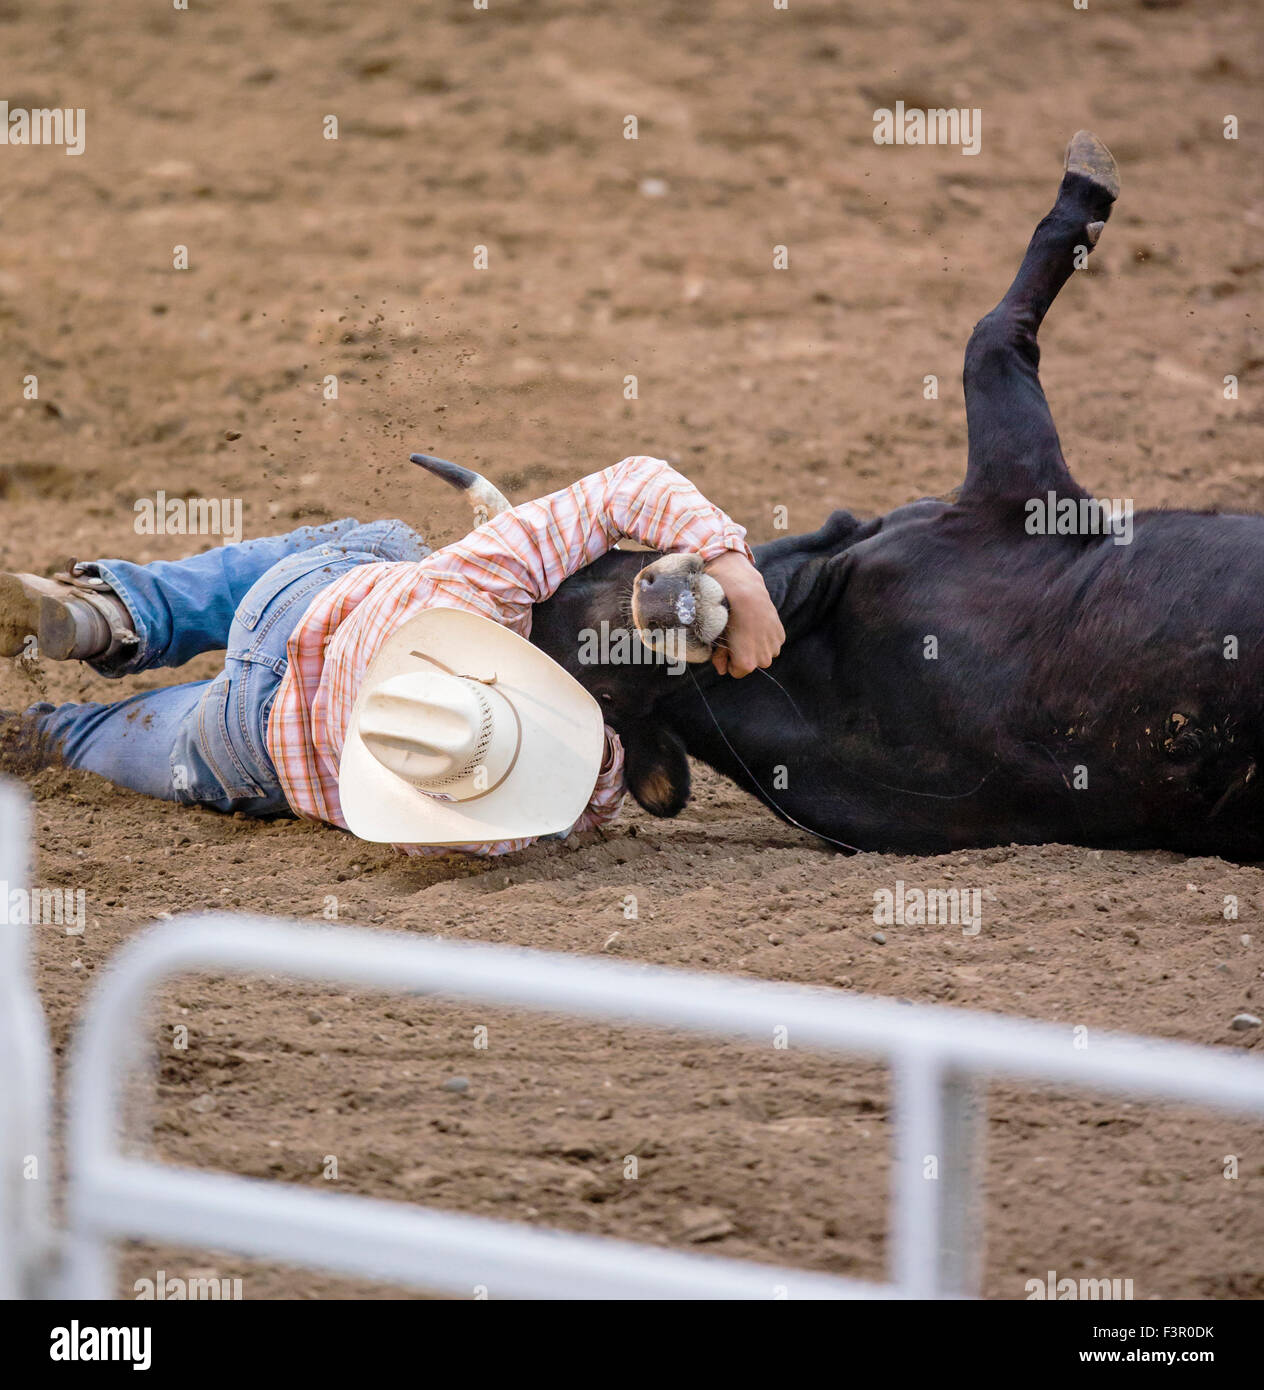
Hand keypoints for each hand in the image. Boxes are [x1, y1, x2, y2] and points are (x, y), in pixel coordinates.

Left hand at [704, 551, 784, 676]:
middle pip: (751, 663)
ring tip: (748, 627)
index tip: (727, 644)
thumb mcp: (718, 638)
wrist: (746, 593)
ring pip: (763, 653)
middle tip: (737, 634)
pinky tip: (758, 623)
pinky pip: (771, 642)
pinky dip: (765, 636)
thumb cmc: (727, 615)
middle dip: (744, 653)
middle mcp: (763, 660)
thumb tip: (720, 670)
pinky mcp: (781, 636)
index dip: (729, 659)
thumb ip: (719, 658)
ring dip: (756, 645)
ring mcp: (774, 648)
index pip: (735, 672)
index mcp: (746, 664)